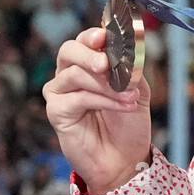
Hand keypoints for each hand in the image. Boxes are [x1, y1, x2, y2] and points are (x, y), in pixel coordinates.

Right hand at [43, 27, 151, 194]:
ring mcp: (60, 91)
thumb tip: (125, 55)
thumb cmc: (129, 123)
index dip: (93, 35)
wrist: (125, 158)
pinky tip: (121, 106)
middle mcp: (70, 73)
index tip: (104, 37)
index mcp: (89, 63)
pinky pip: (77, 97)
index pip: (86, 40)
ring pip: (75, 74)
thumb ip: (131, 69)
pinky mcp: (56, 111)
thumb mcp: (137, 90)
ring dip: (106, 84)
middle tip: (105, 64)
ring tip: (128, 96)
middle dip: (89, 54)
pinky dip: (102, 100)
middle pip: (69, 50)